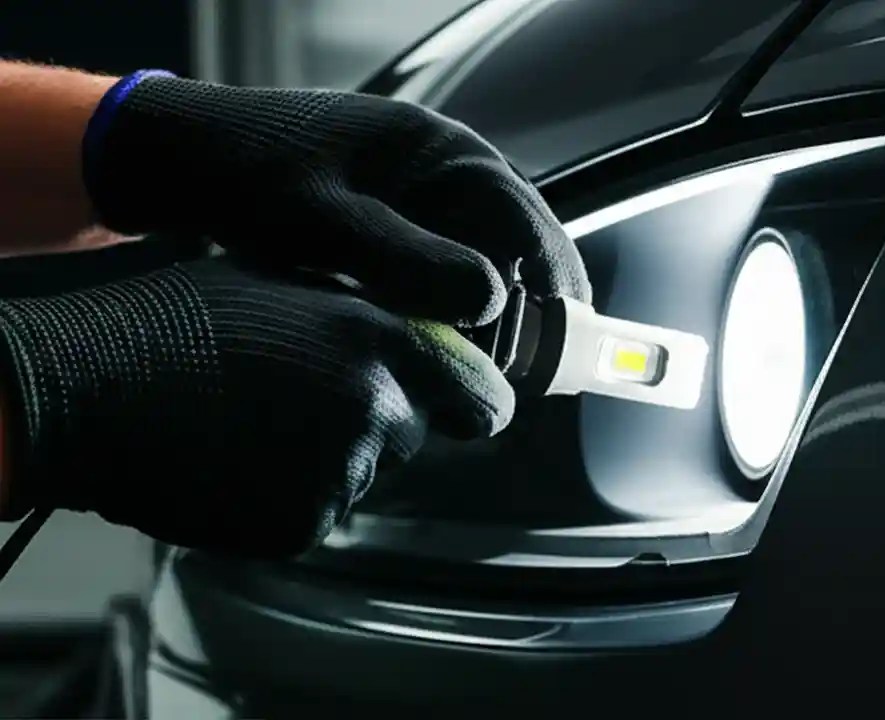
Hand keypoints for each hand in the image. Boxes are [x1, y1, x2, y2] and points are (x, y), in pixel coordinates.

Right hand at [0, 258, 513, 556]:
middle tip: (305, 402)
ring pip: (363, 475)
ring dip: (329, 460)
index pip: (483, 398)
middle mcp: (378, 410)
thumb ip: (370, 315)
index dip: (470, 402)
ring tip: (255, 427)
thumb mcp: (292, 284)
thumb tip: (420, 332)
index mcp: (384, 343)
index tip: (463, 407)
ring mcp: (342, 474)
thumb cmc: (182, 319)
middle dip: (379, 424)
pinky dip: (287, 498)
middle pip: (413, 435)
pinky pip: (316, 513)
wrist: (94, 387)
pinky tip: (237, 463)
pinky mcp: (300, 525)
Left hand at [82, 74, 591, 324]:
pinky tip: (440, 348)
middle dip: (529, 308)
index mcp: (445, 153)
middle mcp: (449, 172)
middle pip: (519, 246)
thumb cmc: (252, 174)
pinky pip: (450, 270)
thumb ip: (407, 258)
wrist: (190, 158)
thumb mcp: (326, 222)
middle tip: (523, 371)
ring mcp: (429, 198)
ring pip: (488, 263)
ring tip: (482, 369)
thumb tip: (490, 298)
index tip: (566, 335)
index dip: (554, 279)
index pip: (526, 218)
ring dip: (492, 315)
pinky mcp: (405, 226)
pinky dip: (453, 310)